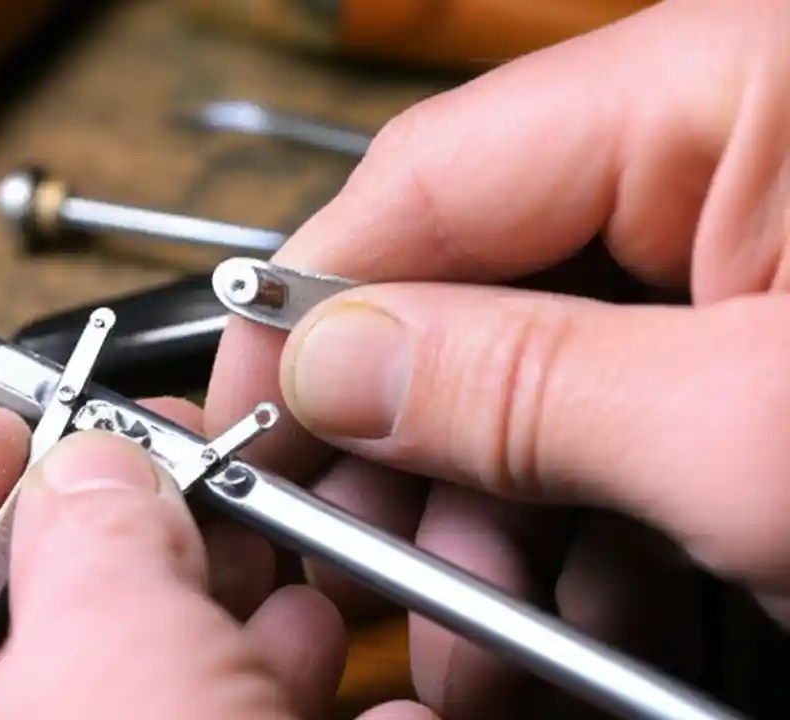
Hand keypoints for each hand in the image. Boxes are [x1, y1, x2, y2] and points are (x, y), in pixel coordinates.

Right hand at [206, 0, 789, 715]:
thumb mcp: (763, 437)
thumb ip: (518, 382)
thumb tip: (328, 363)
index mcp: (742, 92)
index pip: (432, 175)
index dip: (313, 301)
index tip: (245, 411)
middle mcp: (736, 163)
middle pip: (475, 286)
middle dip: (408, 446)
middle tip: (367, 560)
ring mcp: (752, 270)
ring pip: (535, 378)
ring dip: (488, 515)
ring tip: (485, 631)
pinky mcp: (767, 365)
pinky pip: (619, 427)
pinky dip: (579, 529)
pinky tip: (569, 608)